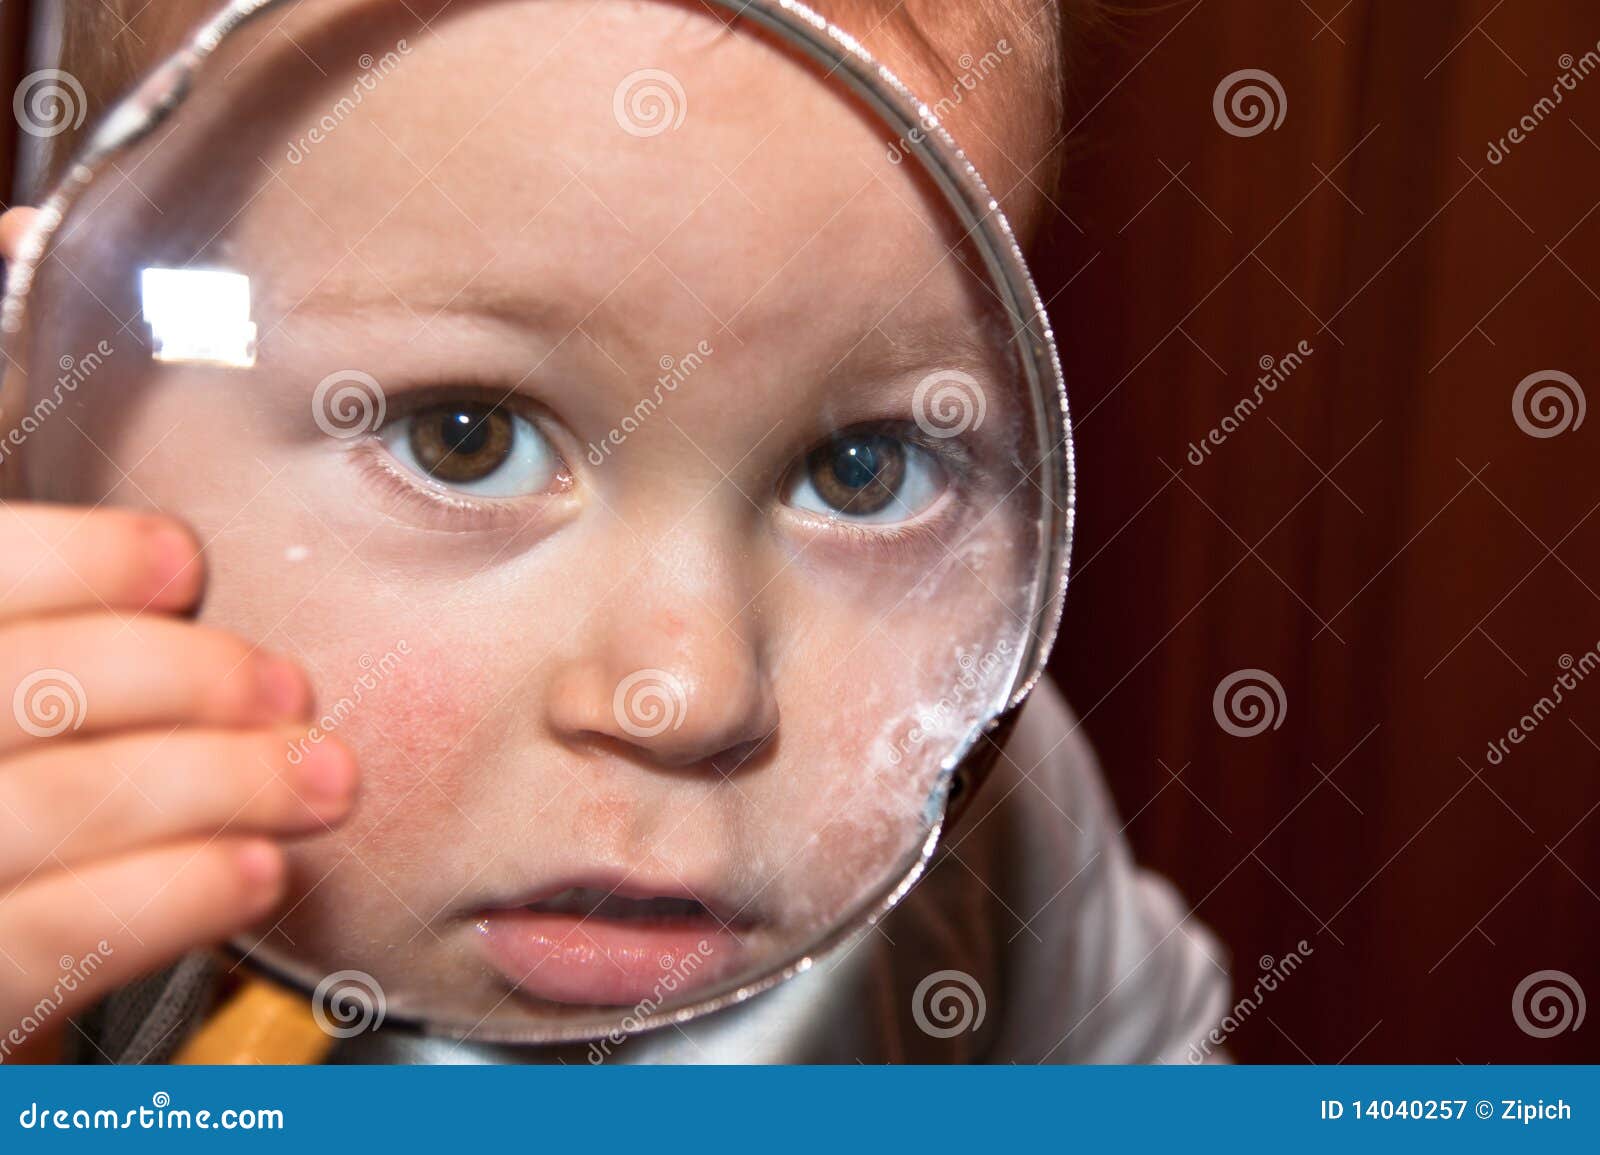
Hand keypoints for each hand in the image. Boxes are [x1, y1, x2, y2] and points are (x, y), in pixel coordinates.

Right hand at [0, 503, 357, 1061]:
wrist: (3, 981)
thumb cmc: (33, 844)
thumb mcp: (45, 732)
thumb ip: (84, 667)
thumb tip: (198, 594)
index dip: (72, 562)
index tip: (182, 564)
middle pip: (21, 687)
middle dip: (183, 676)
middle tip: (288, 691)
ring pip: (54, 803)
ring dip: (220, 780)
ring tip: (320, 780)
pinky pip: (52, 938)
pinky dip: (177, 893)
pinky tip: (260, 869)